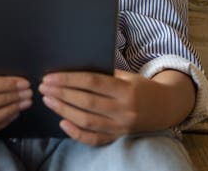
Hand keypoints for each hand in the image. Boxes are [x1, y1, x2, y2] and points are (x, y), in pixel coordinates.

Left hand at [38, 69, 194, 145]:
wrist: (164, 107)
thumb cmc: (139, 86)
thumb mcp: (126, 75)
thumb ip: (103, 74)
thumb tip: (71, 68)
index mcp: (126, 90)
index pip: (92, 83)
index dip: (68, 79)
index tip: (50, 76)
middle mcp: (124, 110)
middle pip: (86, 102)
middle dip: (61, 94)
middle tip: (43, 87)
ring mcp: (120, 126)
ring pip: (86, 121)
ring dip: (63, 110)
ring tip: (48, 100)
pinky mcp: (117, 137)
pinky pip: (94, 139)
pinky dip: (76, 133)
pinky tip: (62, 122)